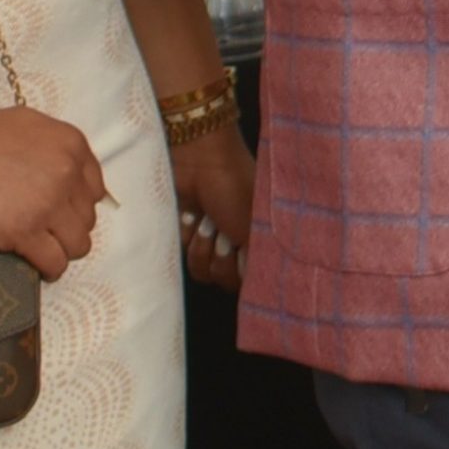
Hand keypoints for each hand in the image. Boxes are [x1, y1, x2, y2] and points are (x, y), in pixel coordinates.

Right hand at [0, 101, 106, 281]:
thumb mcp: (32, 126)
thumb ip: (56, 148)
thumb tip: (67, 168)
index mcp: (73, 146)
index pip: (95, 190)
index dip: (79, 205)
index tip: (66, 214)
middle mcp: (67, 174)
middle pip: (87, 218)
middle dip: (71, 228)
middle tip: (51, 235)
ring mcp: (47, 204)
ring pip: (78, 243)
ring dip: (65, 250)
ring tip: (49, 253)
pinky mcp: (23, 231)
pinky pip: (54, 261)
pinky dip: (52, 269)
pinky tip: (43, 269)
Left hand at [172, 123, 254, 291]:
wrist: (199, 161)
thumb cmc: (234, 187)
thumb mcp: (254, 225)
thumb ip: (260, 261)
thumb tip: (266, 287)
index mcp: (261, 238)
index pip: (255, 276)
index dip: (245, 272)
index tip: (241, 254)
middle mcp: (239, 242)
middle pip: (227, 279)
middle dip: (222, 258)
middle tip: (225, 233)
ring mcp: (213, 240)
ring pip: (203, 273)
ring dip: (202, 248)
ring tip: (208, 222)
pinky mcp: (188, 236)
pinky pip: (183, 260)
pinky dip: (186, 241)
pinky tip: (194, 218)